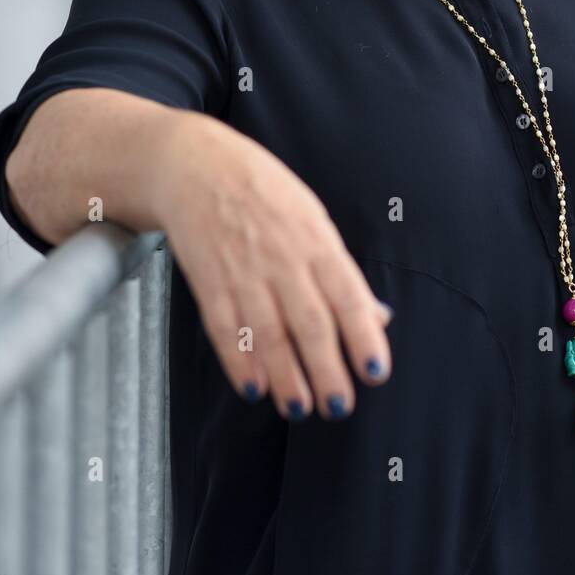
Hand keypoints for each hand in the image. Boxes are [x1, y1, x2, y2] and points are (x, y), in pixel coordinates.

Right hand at [150, 110, 392, 420]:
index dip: (363, 335)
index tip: (375, 372)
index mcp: (316, 241)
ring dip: (285, 376)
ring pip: (269, 334)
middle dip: (327, 370)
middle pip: (310, 323)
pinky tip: (252, 387)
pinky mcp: (208, 280)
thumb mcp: (313, 218)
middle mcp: (283, 258)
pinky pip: (225, 328)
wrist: (196, 166)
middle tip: (339, 407)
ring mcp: (243, 271)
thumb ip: (343, 272)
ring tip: (299, 408)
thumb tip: (379, 317)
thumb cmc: (264, 192)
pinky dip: (239, 360)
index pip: (347, 295)